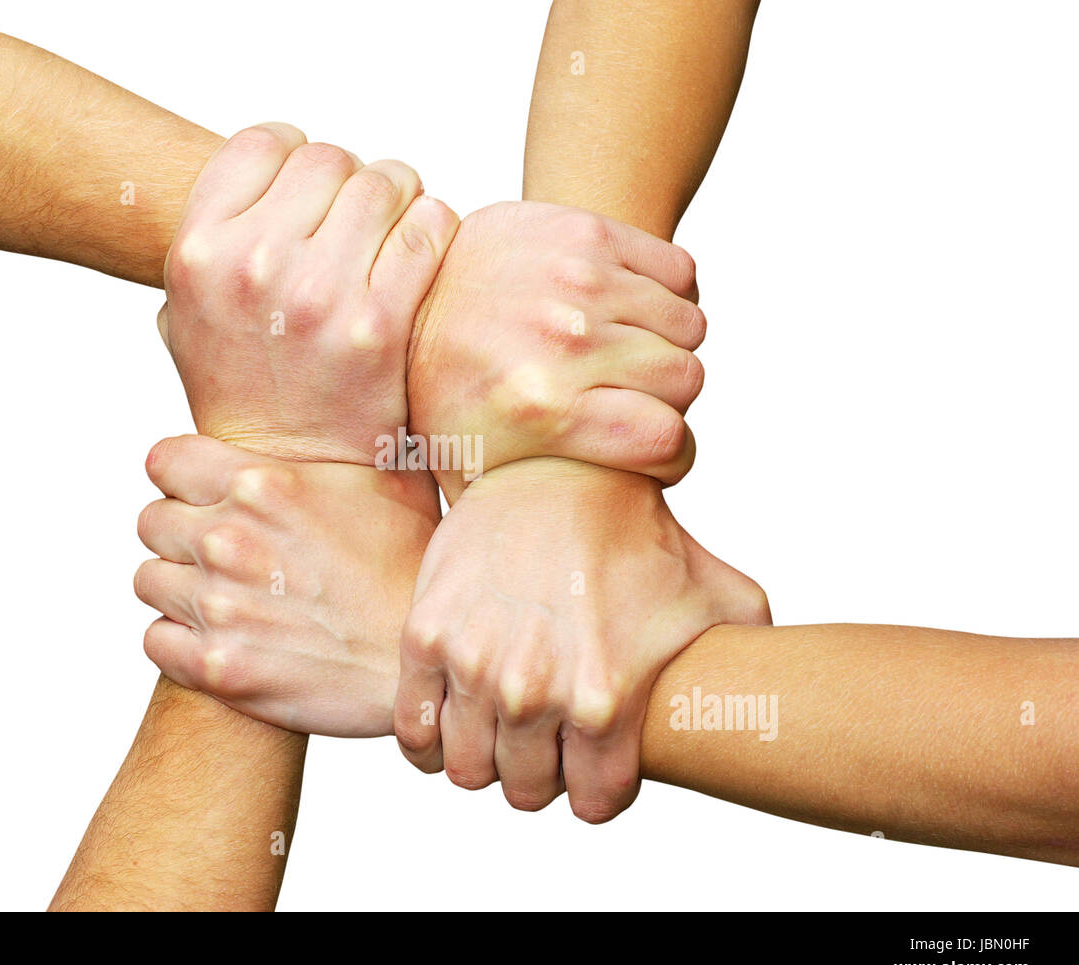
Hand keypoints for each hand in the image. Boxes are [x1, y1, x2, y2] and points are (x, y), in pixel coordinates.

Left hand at [134, 434, 438, 735]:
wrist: (422, 667)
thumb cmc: (414, 569)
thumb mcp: (391, 481)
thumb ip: (346, 437)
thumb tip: (358, 381)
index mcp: (262, 484)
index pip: (164, 460)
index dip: (183, 477)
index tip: (204, 494)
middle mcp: (228, 540)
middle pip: (151, 521)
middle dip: (183, 533)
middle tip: (224, 552)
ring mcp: (217, 606)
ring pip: (147, 580)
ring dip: (180, 586)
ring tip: (227, 596)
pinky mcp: (215, 666)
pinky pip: (154, 639)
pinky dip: (180, 640)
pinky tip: (225, 636)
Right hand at [161, 123, 458, 455]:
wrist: (291, 469)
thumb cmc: (242, 388)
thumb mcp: (187, 311)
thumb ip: (209, 241)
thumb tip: (248, 177)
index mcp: (198, 252)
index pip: (263, 143)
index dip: (294, 157)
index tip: (309, 189)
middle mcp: (253, 265)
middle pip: (328, 159)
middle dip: (349, 182)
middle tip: (357, 219)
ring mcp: (320, 293)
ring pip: (384, 181)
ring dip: (397, 198)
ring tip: (389, 234)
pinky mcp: (380, 322)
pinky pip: (428, 227)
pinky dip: (432, 227)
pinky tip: (418, 253)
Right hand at [395, 458, 770, 821]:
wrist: (559, 469)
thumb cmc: (637, 532)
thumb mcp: (719, 594)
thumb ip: (755, 657)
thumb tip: (796, 688)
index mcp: (605, 702)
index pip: (592, 803)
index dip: (598, 789)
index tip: (594, 766)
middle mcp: (534, 694)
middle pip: (526, 792)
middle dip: (541, 775)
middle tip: (547, 742)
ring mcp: (474, 667)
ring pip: (467, 769)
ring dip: (486, 758)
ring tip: (502, 728)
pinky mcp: (428, 638)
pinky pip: (414, 729)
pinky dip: (429, 736)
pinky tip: (454, 713)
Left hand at [408, 201, 705, 500]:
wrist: (417, 291)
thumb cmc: (451, 394)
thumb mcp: (474, 473)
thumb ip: (526, 522)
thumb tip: (559, 592)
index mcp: (539, 409)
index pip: (670, 441)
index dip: (666, 455)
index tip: (644, 454)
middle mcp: (561, 340)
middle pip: (686, 380)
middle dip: (665, 400)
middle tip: (624, 402)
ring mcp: (574, 277)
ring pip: (689, 326)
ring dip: (665, 347)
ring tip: (619, 359)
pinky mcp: (584, 229)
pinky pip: (681, 273)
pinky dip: (666, 296)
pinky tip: (622, 314)